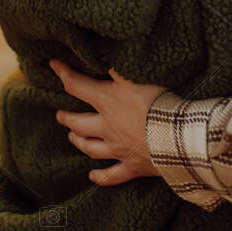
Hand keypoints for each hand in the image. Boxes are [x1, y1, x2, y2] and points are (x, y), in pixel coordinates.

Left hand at [49, 58, 166, 186]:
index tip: (52, 64)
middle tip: (59, 114)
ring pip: (91, 148)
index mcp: (108, 102)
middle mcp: (108, 127)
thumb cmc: (159, 103)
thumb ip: (118, 66)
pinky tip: (92, 177)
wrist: (178, 137)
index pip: (77, 85)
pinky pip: (113, 175)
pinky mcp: (133, 166)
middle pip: (79, 123)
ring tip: (72, 137)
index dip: (63, 73)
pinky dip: (101, 177)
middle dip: (67, 117)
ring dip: (79, 142)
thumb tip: (101, 53)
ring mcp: (118, 149)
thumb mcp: (137, 76)